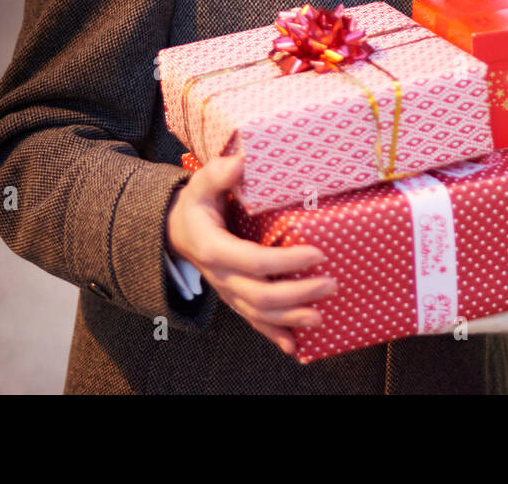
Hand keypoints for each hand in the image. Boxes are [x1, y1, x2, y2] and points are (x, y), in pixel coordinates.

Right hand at [166, 152, 336, 358]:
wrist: (177, 231)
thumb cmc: (196, 205)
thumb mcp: (200, 185)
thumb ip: (218, 174)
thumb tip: (242, 160)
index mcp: (214, 249)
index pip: (254, 261)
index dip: (286, 263)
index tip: (317, 254)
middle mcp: (220, 277)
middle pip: (261, 296)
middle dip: (298, 295)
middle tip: (331, 284)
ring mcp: (227, 292)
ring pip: (259, 316)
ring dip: (291, 320)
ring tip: (321, 317)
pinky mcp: (234, 299)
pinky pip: (254, 323)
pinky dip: (275, 336)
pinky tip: (296, 347)